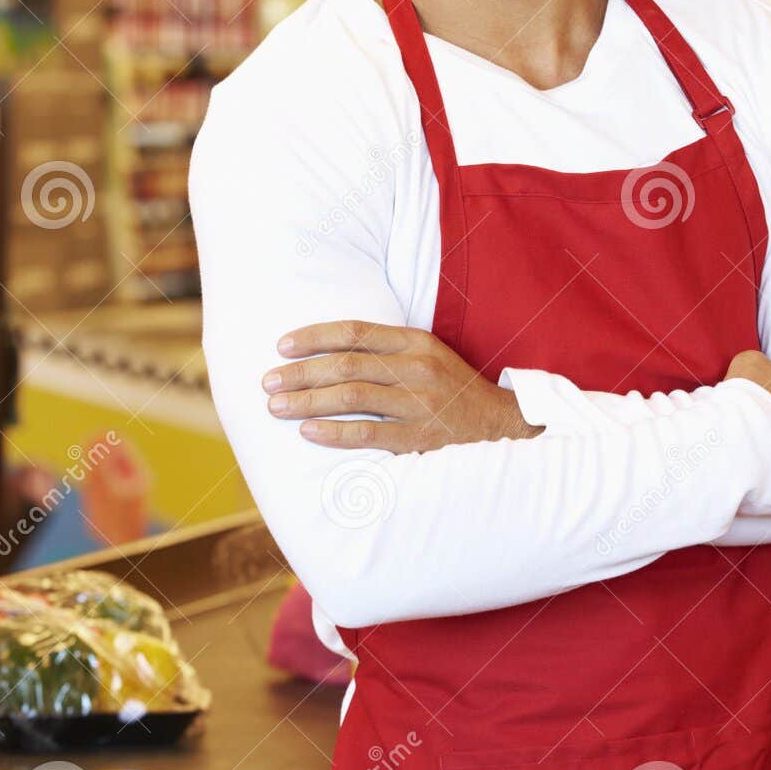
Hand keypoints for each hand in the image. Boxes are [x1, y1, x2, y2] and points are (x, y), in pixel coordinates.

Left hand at [262, 320, 543, 452]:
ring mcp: (419, 404)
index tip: (282, 346)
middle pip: (345, 364)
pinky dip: (333, 431)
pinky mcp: (420, 437)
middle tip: (268, 382)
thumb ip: (386, 349)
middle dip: (300, 372)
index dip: (313, 337)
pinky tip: (307, 431)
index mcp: (416, 342)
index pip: (354, 332)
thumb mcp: (428, 356)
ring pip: (351, 397)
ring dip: (307, 401)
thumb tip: (329, 351)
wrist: (502, 426)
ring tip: (276, 407)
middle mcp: (417, 369)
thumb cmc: (453, 391)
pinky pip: (367, 434)